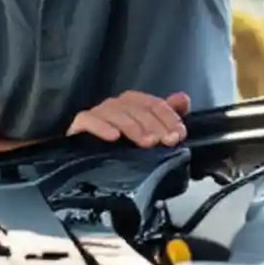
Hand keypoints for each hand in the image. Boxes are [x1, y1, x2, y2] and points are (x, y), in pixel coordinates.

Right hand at [67, 91, 190, 146]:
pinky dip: (101, 127)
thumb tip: (183, 99)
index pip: (155, 104)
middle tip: (166, 141)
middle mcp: (117, 104)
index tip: (179, 135)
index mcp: (135, 103)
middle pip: (137, 108)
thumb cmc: (123, 147)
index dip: (170, 118)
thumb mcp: (149, 133)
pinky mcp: (80, 125)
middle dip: (155, 125)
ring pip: (115, 113)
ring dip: (133, 127)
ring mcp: (98, 113)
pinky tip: (113, 137)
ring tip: (146, 142)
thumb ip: (168, 115)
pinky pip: (88, 120)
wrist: (89, 165)